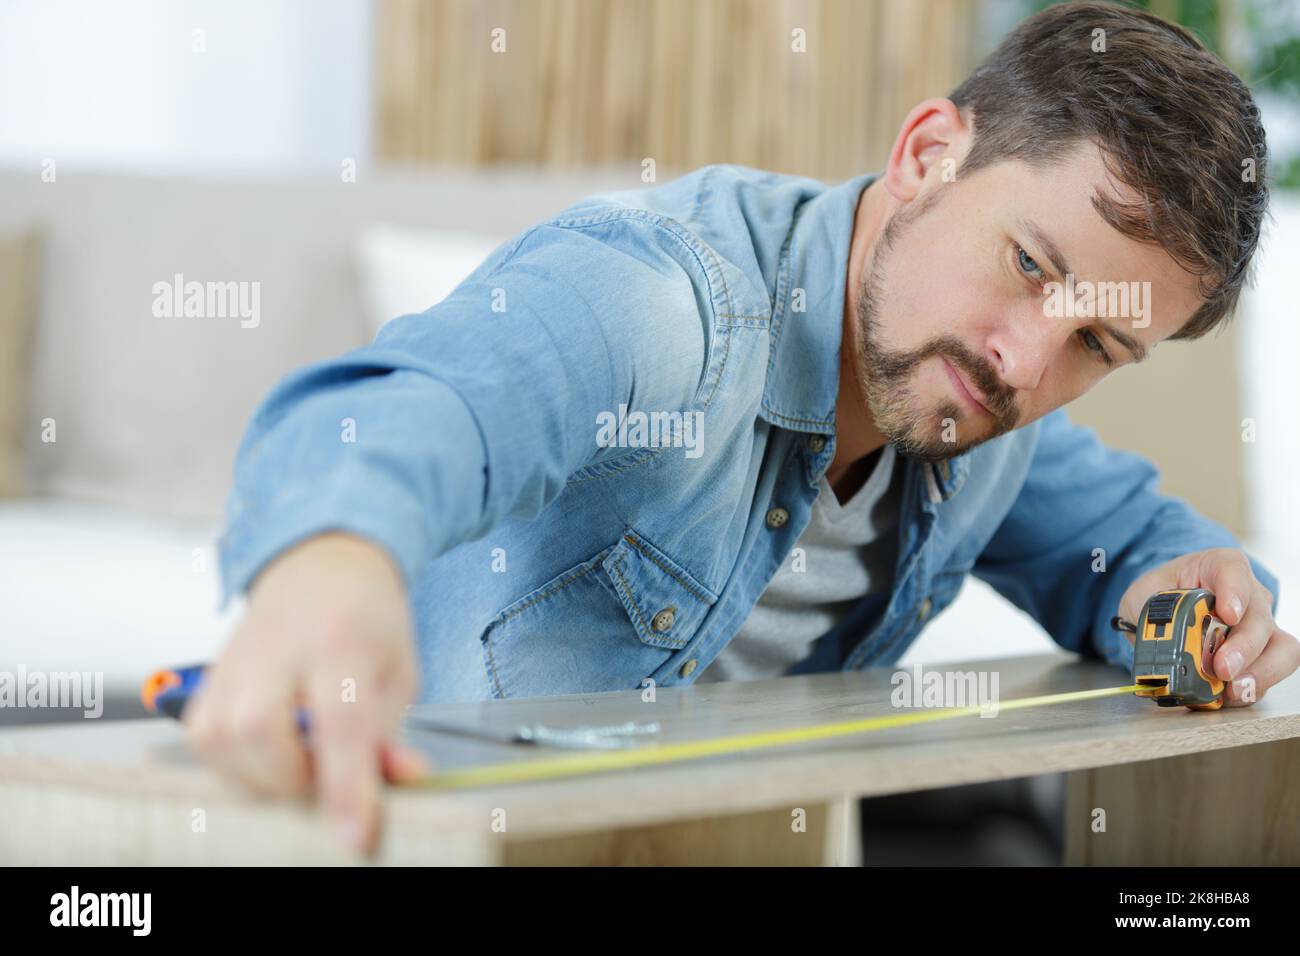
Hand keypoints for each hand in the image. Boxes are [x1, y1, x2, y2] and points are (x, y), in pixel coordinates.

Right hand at [184, 531, 428, 853]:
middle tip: (325, 781)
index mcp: (341, 637)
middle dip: (293, 779)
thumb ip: (391, 733)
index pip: (340, 721)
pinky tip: (268, 754)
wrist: (321, 563)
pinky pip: (201, 737)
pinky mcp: (207, 675)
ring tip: (299, 765)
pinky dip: (233, 763)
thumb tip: (399, 784)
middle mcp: (278, 643)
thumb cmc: (367, 620)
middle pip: (262, 731)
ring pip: (221, 739)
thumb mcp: (400, 671)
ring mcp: (234, 657)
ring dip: (262, 776)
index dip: (347, 785)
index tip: (356, 837)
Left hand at [1117, 547, 1297, 705]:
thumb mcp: (1143, 595)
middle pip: (1259, 618)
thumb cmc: (1159, 595)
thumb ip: (1149, 610)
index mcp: (1218, 567)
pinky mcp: (1262, 656)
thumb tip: (1158, 637)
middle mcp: (1248, 595)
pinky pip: (1269, 674)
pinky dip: (1250, 688)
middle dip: (1243, 647)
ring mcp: (1260, 627)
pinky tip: (1228, 697)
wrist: (1165, 611)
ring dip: (1260, 673)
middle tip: (1222, 668)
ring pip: (1281, 648)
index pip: (1233, 570)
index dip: (1234, 591)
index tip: (1228, 614)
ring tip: (1232, 689)